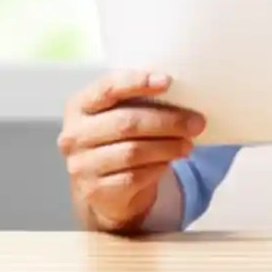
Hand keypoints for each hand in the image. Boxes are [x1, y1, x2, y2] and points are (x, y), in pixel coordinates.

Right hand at [58, 71, 205, 231]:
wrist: (101, 190)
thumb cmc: (114, 142)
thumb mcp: (116, 116)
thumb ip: (136, 102)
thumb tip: (180, 94)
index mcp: (78, 106)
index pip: (107, 88)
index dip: (137, 82)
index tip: (167, 81)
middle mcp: (74, 135)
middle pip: (126, 122)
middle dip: (167, 121)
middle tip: (196, 122)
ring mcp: (82, 165)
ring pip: (133, 152)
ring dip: (168, 147)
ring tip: (188, 144)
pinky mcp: (96, 190)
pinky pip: (135, 176)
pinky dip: (158, 167)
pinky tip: (170, 162)